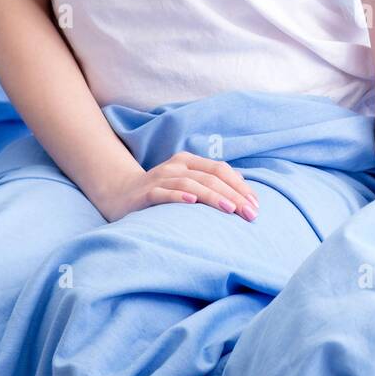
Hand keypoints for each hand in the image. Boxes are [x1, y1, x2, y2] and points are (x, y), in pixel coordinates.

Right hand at [93, 151, 259, 222]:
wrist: (119, 194)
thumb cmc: (161, 193)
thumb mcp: (187, 185)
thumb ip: (209, 186)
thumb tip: (243, 197)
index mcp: (190, 162)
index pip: (222, 170)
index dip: (241, 186)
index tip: (256, 205)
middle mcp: (176, 166)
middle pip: (211, 177)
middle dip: (234, 195)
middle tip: (250, 213)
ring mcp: (160, 178)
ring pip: (192, 184)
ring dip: (213, 196)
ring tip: (230, 209)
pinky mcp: (145, 193)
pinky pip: (164, 192)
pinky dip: (179, 196)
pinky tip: (192, 202)